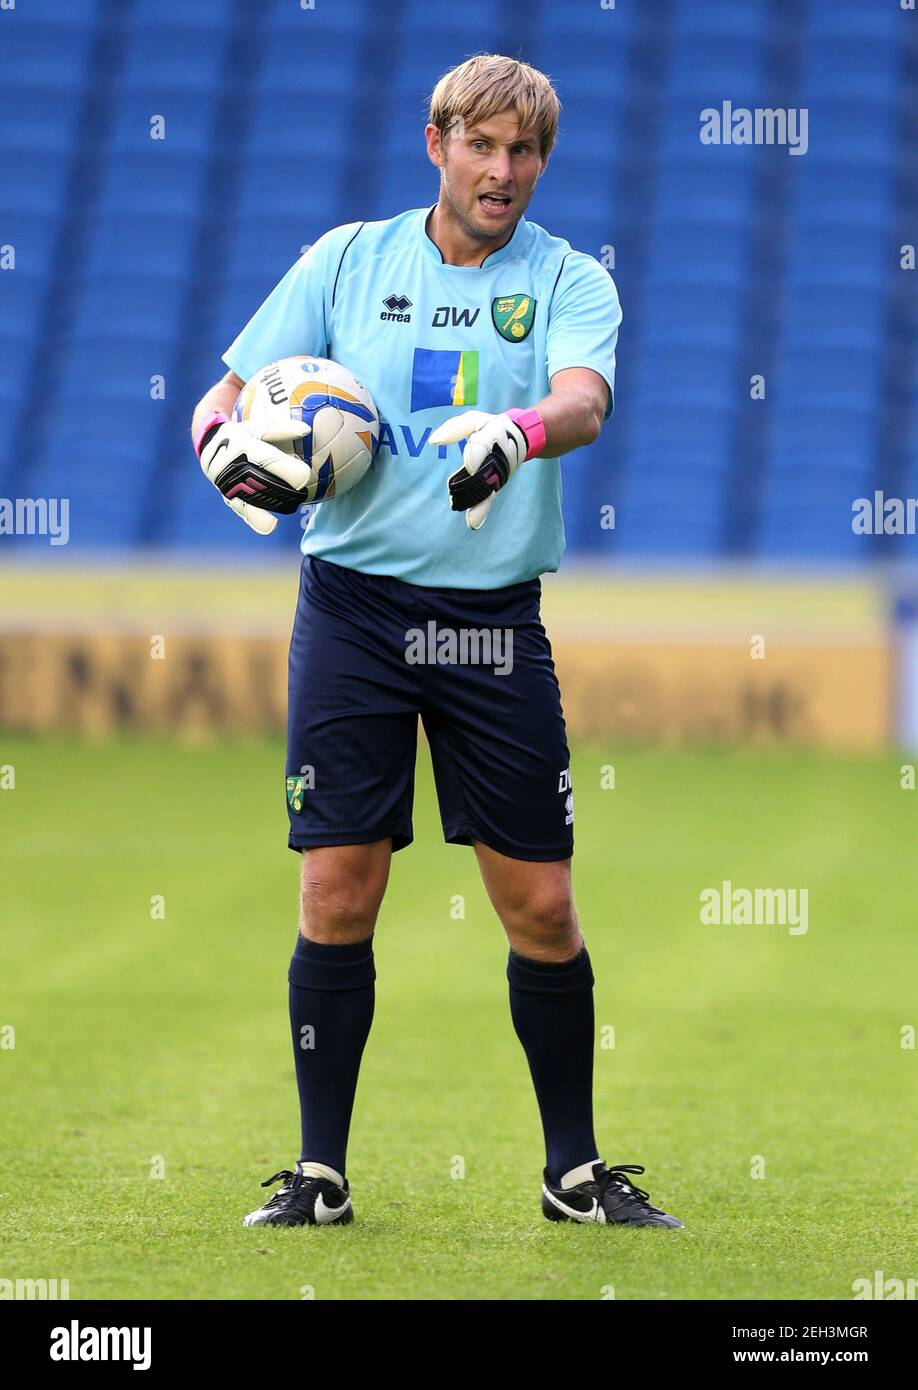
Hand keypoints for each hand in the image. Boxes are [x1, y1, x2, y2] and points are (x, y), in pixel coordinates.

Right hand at [197, 417, 312, 534]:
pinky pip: (241, 508)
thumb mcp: (258, 428)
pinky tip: (270, 526)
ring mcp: (228, 482)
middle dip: (283, 490)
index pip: (267, 460)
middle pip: (261, 482)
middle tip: (301, 495)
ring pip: (251, 498)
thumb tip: (306, 430)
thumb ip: (281, 429)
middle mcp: (232, 465)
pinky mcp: (226, 495)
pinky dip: (256, 518)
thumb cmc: (242, 434)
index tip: (305, 476)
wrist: (209, 443)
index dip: (286, 469)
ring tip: (292, 507)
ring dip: (273, 504)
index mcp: (242, 445)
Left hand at [429, 409, 529, 529]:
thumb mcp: (474, 420)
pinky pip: (489, 496)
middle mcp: (500, 455)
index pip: (484, 444)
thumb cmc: (490, 426)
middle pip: (485, 470)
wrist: (521, 436)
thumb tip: (433, 441)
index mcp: (494, 433)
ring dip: (473, 498)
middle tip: (455, 495)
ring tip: (456, 507)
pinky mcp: (498, 482)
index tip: (469, 466)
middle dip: (470, 483)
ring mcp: (501, 471)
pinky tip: (472, 522)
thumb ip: (454, 429)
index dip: (477, 455)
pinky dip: (481, 509)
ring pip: (486, 486)